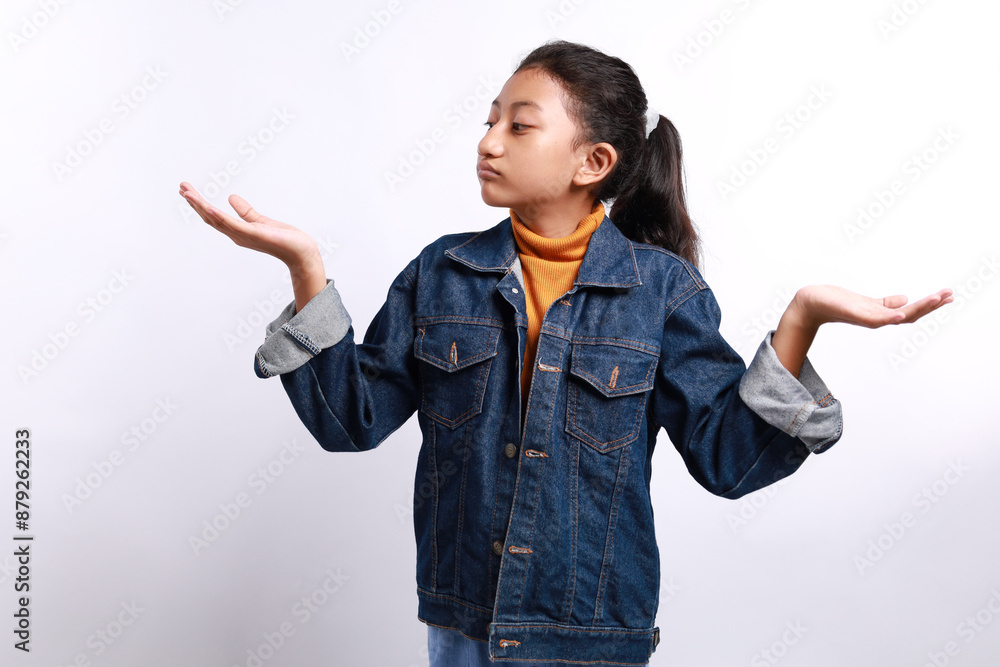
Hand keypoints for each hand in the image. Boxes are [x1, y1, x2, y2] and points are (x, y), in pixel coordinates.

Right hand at [178, 181, 320, 272]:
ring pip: (216, 220)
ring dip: (201, 206)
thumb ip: (245, 211)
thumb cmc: (283, 239)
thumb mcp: (260, 220)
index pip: (212, 216)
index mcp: (236, 230)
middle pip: (209, 217)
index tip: (187, 190)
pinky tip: (208, 207)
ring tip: (187, 193)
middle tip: (181, 187)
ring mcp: (243, 235)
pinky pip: (232, 224)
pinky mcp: (253, 234)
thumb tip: (231, 197)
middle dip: (194, 203)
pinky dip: (219, 216)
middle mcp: (236, 235)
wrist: (300, 251)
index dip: (199, 204)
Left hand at [771, 285, 953, 377]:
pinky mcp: (855, 314)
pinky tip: (903, 311)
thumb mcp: (866, 302)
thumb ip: (885, 303)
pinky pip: (876, 318)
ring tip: (937, 298)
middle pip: (910, 316)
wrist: (811, 303)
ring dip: (919, 308)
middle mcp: (877, 319)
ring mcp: (866, 318)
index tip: (948, 296)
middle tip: (950, 295)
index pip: (911, 312)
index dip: (930, 305)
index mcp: (881, 315)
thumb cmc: (837, 302)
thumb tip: (905, 300)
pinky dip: (891, 316)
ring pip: (898, 317)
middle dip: (931, 306)